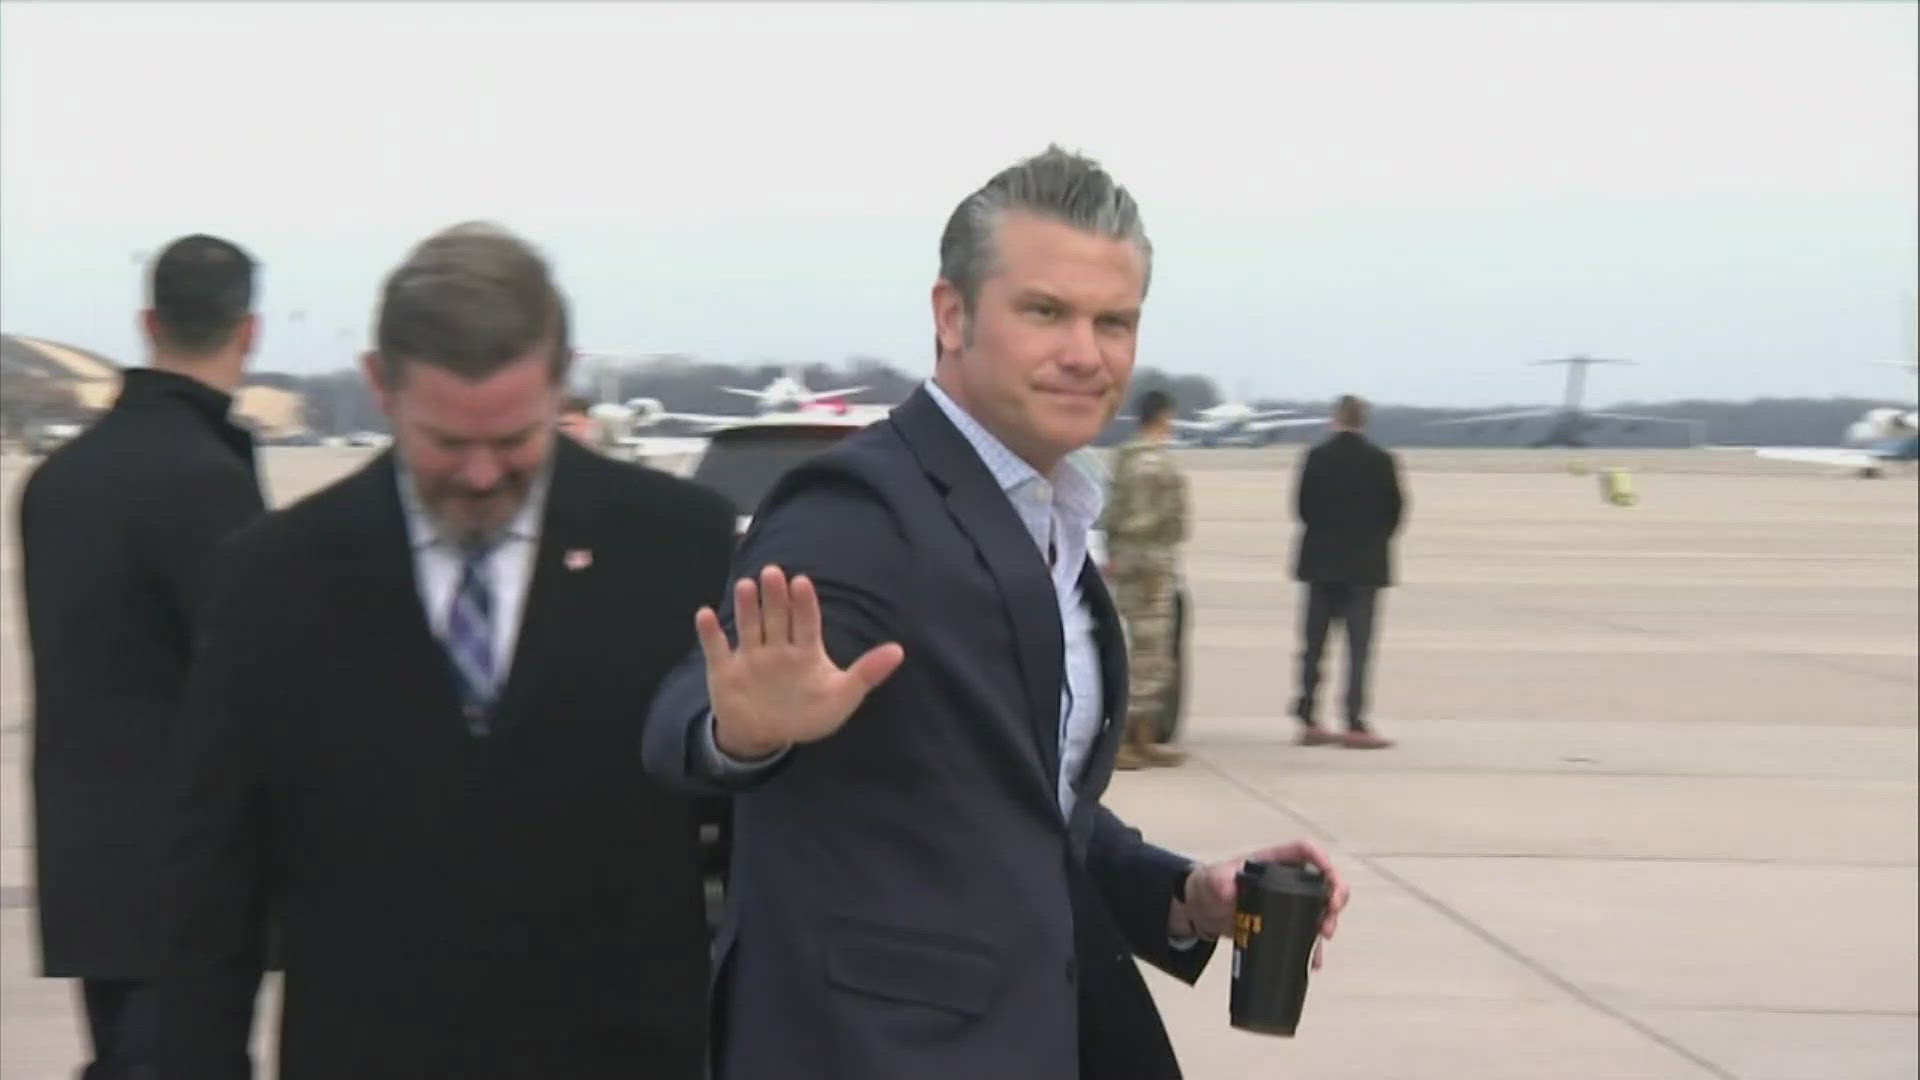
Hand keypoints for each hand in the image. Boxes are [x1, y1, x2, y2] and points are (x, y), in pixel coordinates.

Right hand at [696, 565, 904, 759]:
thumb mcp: (841, 697)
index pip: (806, 622)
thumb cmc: (806, 713)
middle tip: (773, 572)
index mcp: (805, 650)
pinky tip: (705, 614)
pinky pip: (717, 648)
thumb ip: (866, 673)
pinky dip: (710, 634)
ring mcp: (750, 657)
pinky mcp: (725, 670)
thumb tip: (899, 651)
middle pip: (776, 617)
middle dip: (775, 597)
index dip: (804, 604)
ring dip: (747, 607)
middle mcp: (777, 647)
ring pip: (749, 626)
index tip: (802, 582)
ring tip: (745, 585)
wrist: (766, 736)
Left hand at [1173, 840, 1347, 969]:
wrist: (1204, 912)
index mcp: (1273, 861)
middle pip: (1323, 879)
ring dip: (1328, 921)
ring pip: (1321, 907)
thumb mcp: (1211, 881)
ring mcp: (1289, 902)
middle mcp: (1287, 879)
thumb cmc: (1209, 886)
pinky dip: (1313, 947)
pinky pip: (1306, 934)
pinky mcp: (1285, 923)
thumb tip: (1228, 890)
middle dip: (1335, 894)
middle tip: (1331, 912)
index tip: (1327, 874)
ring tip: (1323, 936)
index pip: (1303, 851)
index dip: (1320, 858)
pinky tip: (1313, 960)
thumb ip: (1218, 882)